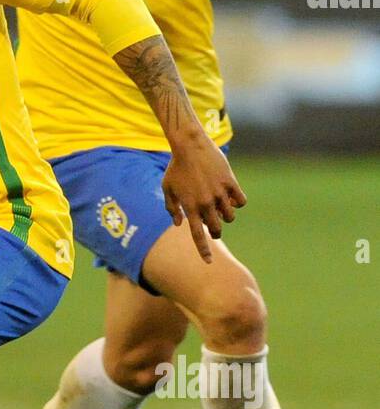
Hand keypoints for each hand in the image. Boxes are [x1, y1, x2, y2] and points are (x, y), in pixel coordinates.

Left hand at [161, 135, 246, 262]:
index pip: (198, 236)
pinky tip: (232, 196)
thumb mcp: (167, 187)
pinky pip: (241, 201)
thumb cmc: (176, 167)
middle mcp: (206, 204)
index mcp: (190, 207)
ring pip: (231, 216)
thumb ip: (171, 208)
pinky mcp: (231, 183)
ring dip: (227, 216)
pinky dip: (238, 202)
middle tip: (214, 226)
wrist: (190, 146)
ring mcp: (220, 194)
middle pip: (217, 229)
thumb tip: (178, 224)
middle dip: (216, 231)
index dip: (203, 251)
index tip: (208, 262)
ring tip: (221, 207)